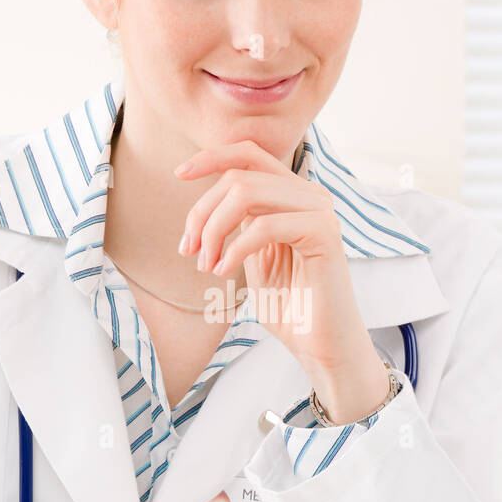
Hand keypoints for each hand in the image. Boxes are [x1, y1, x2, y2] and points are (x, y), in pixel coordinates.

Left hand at [174, 139, 374, 378]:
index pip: (249, 154)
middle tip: (188, 251)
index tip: (178, 176)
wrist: (320, 346)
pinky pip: (264, 225)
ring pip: (247, 192)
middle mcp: (310, 195)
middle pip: (239, 176)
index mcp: (293, 195)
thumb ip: (240, 221)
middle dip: (202, 212)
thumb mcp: (253, 254)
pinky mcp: (324, 234)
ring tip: (206, 265)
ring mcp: (319, 211)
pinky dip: (234, 248)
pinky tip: (223, 271)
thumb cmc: (287, 305)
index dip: (211, 157)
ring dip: (214, 230)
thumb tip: (206, 199)